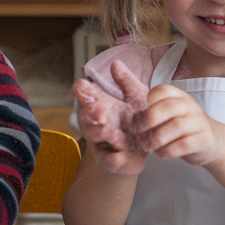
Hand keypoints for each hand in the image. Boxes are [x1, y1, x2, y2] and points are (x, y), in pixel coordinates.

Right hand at [72, 60, 149, 174]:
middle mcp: (98, 123)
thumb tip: (115, 63)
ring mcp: (104, 142)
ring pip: (96, 137)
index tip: (81, 85)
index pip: (87, 96)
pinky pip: (111, 161)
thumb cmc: (136, 118)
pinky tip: (118, 156)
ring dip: (102, 133)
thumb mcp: (136, 96)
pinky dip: (114, 159)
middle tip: (98, 110)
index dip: (83, 92)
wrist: (143, 150)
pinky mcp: (114, 161)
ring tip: (111, 130)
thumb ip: (126, 82)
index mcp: (102, 105)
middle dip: (91, 113)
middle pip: (88, 117)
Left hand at [135, 84, 224, 166]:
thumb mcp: (169, 112)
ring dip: (156, 139)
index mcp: (179, 96)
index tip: (136, 116)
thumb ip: (151, 107)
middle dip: (147, 121)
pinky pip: (184, 145)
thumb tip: (126, 107)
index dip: (145, 103)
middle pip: (167, 108)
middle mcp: (190, 106)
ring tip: (147, 146)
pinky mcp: (204, 140)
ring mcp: (199, 122)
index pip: (161, 90)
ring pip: (175, 127)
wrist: (210, 141)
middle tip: (137, 132)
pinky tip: (161, 153)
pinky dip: (168, 151)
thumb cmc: (181, 127)